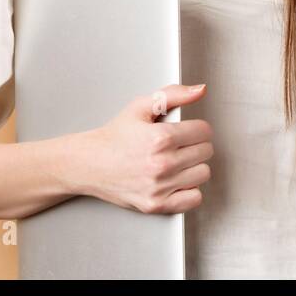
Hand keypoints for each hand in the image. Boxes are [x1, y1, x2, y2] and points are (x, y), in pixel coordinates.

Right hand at [81, 83, 212, 213]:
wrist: (90, 164)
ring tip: (177, 161)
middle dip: (195, 144)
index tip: (188, 130)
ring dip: (193, 166)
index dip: (197, 128)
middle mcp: (162, 163)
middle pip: (206, 152)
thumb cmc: (114, 137)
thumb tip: (199, 91)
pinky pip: (194, 199)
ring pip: (202, 173)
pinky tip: (177, 180)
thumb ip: (173, 95)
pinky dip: (189, 189)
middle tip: (180, 144)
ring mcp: (160, 186)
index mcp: (160, 137)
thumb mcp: (140, 107)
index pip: (204, 131)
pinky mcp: (157, 205)